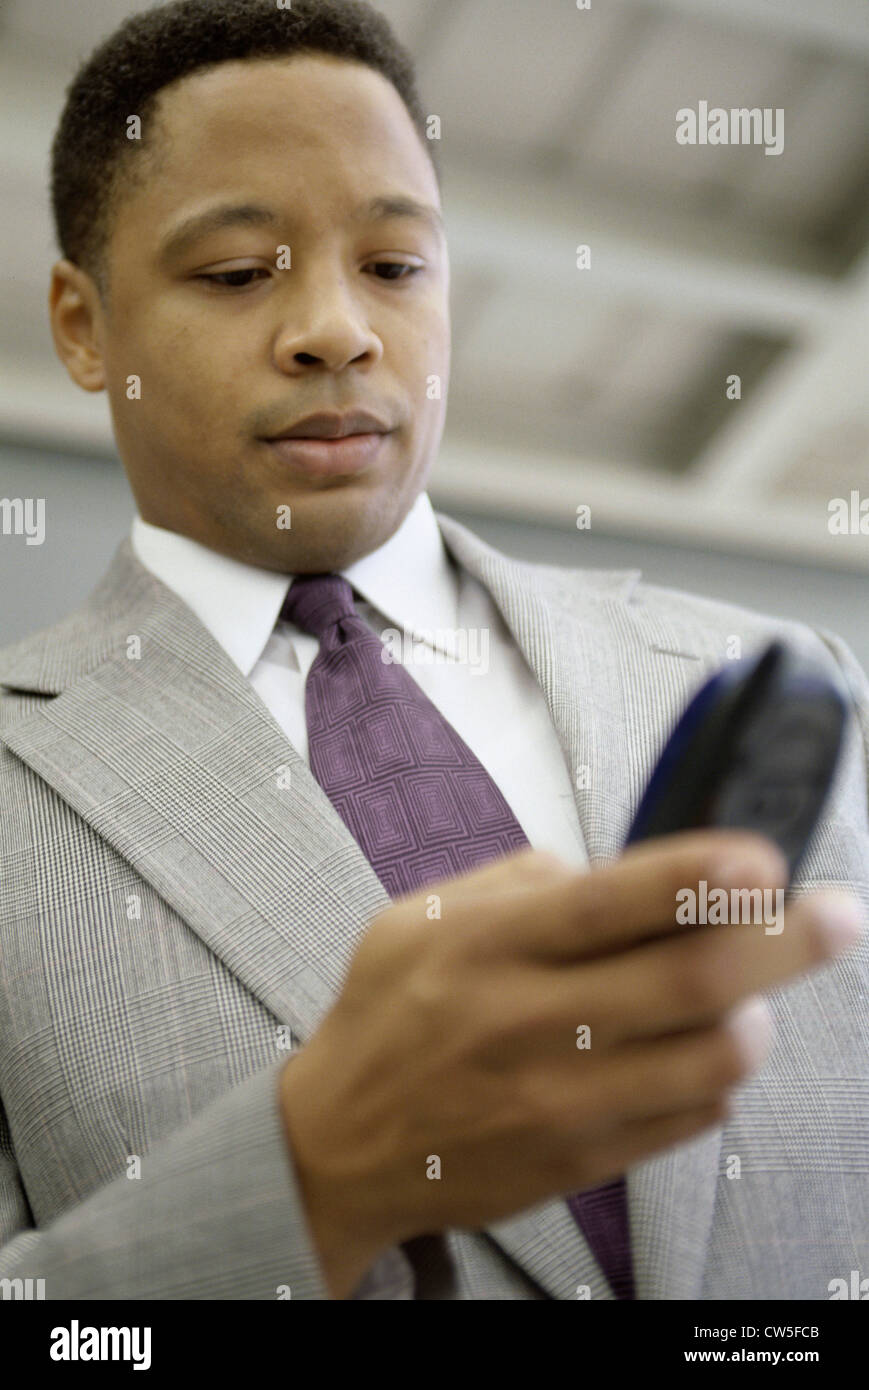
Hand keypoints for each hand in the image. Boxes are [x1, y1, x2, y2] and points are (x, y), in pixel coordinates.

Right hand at [278, 830, 861, 1296]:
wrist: (339, 1144)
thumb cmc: (389, 1015)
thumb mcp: (422, 918)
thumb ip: (522, 882)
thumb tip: (624, 872)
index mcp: (486, 947)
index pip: (610, 902)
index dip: (698, 875)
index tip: (765, 858)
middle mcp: (526, 1024)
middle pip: (689, 982)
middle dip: (784, 942)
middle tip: (837, 917)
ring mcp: (559, 1103)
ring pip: (710, 1061)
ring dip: (754, 1019)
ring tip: (750, 997)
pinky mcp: (581, 1162)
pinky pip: (690, 1119)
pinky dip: (715, 1079)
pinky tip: (694, 1052)